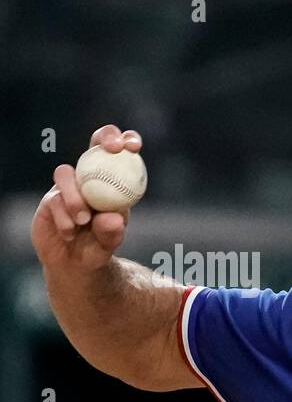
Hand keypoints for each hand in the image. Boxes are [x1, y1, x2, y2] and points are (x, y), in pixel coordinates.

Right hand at [30, 125, 141, 273]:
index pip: (119, 153)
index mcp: (111, 182)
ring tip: (83, 221)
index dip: (126, 140)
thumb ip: (112, 231)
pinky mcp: (49, 199)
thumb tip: (112, 218)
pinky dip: (64, 218)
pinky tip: (70, 233)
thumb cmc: (100, 245)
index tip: (133, 146)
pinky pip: (54, 200)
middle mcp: (88, 178)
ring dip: (76, 197)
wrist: (77, 263)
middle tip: (113, 149)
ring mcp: (66, 187)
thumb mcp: (111, 241)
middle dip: (104, 139)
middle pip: (94, 146)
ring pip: (66, 173)